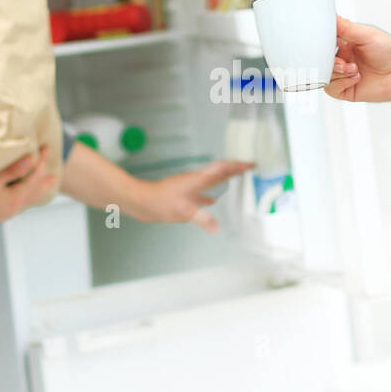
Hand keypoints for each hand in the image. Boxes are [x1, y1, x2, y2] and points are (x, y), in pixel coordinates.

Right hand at [0, 148, 57, 234]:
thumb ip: (12, 170)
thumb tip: (30, 159)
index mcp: (16, 197)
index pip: (35, 176)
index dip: (42, 161)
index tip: (47, 149)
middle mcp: (16, 206)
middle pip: (37, 190)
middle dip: (45, 179)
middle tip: (56, 173)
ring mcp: (9, 212)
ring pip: (31, 199)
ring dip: (40, 190)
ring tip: (47, 185)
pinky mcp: (1, 214)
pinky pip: (23, 204)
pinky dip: (30, 197)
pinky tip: (25, 196)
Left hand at [129, 159, 255, 233]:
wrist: (140, 201)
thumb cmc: (158, 201)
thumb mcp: (183, 211)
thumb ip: (201, 218)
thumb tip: (216, 227)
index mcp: (198, 180)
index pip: (222, 169)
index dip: (237, 166)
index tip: (250, 164)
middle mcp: (195, 181)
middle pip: (219, 172)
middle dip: (235, 169)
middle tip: (249, 168)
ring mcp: (189, 187)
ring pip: (211, 181)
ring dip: (224, 179)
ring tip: (236, 180)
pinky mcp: (183, 195)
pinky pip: (201, 192)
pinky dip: (210, 194)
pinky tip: (212, 201)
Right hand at [325, 14, 390, 103]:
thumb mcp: (366, 34)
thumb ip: (345, 27)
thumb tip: (329, 15)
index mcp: (346, 43)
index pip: (324, 42)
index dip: (321, 43)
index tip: (322, 43)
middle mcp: (344, 59)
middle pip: (321, 60)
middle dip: (329, 60)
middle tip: (342, 59)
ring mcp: (344, 75)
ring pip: (324, 75)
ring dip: (337, 72)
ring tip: (353, 68)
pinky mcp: (347, 90)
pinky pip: (332, 89)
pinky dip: (341, 83)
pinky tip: (356, 77)